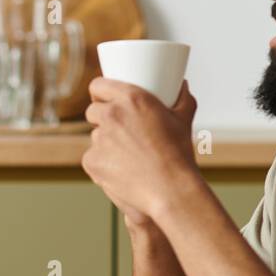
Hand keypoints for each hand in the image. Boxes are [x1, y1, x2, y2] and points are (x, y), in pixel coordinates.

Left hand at [82, 78, 198, 220]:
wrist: (171, 190)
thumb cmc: (178, 156)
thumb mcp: (183, 121)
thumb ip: (182, 99)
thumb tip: (181, 86)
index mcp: (131, 99)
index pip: (98, 85)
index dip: (99, 92)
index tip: (102, 99)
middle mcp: (112, 115)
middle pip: (92, 111)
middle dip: (101, 119)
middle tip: (118, 131)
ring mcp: (99, 138)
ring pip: (94, 136)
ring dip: (104, 142)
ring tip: (128, 156)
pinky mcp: (91, 161)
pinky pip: (92, 158)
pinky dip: (102, 164)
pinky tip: (120, 170)